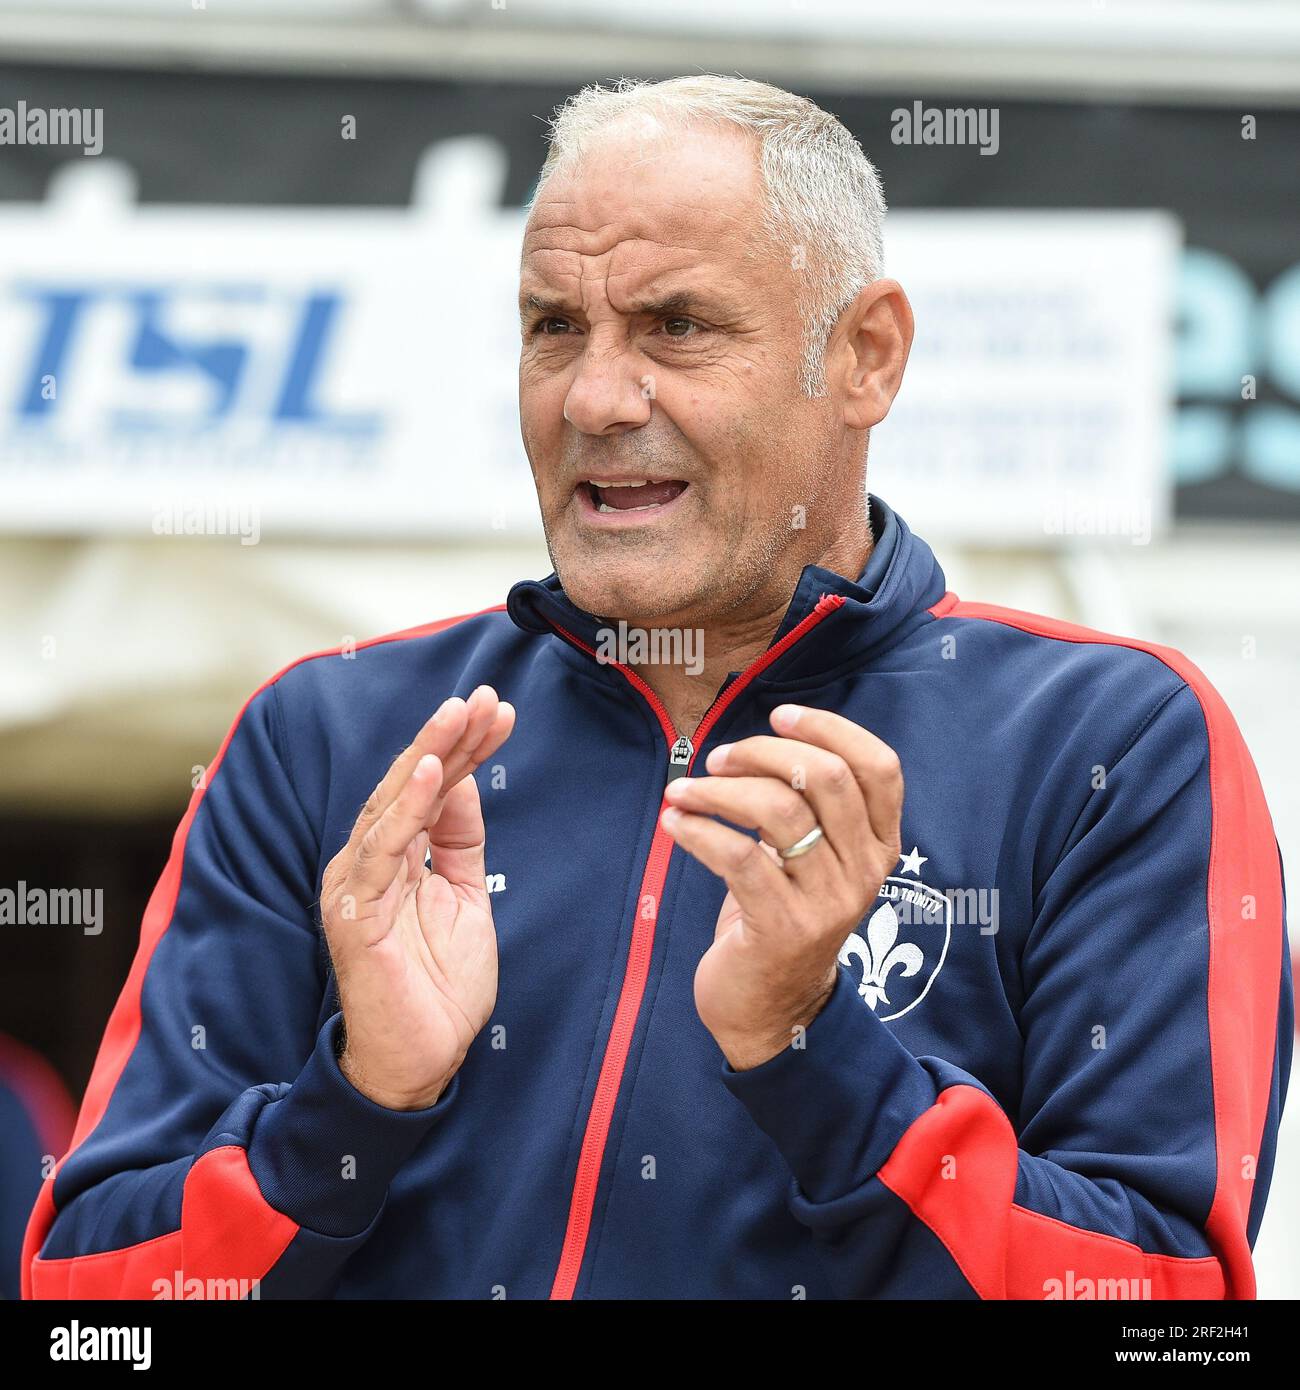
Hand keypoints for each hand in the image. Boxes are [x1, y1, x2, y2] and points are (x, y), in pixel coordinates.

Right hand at [320, 686, 514, 1109]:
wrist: (421, 1060)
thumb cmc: (439, 983)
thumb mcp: (465, 895)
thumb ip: (458, 839)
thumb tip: (461, 779)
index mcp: (395, 855)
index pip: (431, 787)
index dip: (465, 746)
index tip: (500, 710)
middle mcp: (370, 860)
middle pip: (411, 783)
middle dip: (450, 735)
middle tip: (485, 695)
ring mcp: (358, 883)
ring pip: (393, 802)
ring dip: (430, 752)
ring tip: (462, 712)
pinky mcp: (355, 910)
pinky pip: (383, 848)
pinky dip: (406, 805)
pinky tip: (430, 770)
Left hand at [660, 704, 902, 1070]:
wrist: (773, 1010)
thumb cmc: (783, 915)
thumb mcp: (814, 859)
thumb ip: (810, 806)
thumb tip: (764, 742)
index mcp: (879, 845)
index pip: (880, 768)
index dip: (831, 729)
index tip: (778, 716)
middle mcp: (865, 872)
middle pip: (827, 778)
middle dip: (763, 752)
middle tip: (717, 758)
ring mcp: (828, 902)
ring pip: (779, 811)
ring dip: (719, 790)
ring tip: (682, 792)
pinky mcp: (783, 928)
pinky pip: (739, 856)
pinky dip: (698, 829)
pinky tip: (674, 823)